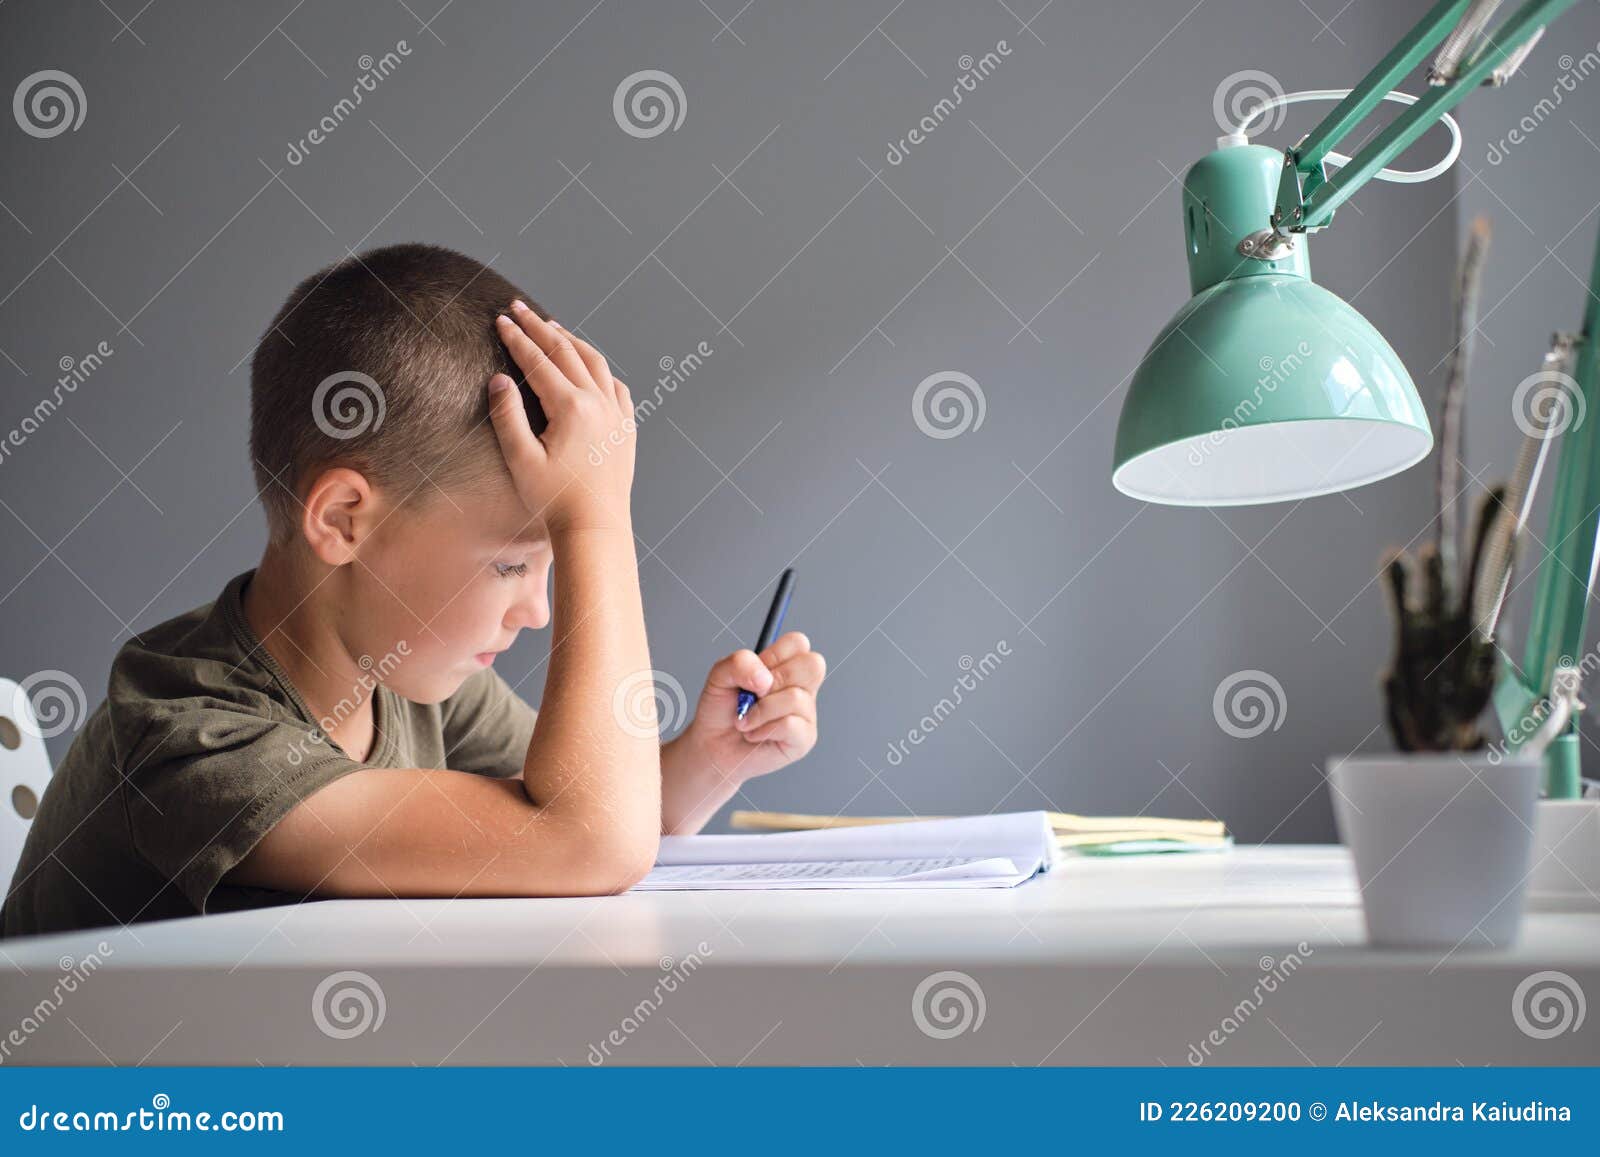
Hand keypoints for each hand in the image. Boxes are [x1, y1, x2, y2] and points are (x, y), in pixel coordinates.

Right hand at [487, 300, 633, 532]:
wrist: (596, 526)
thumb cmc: (554, 500)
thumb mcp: (521, 460)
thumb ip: (507, 417)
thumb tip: (499, 380)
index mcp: (571, 408)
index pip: (538, 361)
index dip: (517, 338)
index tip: (500, 320)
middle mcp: (598, 403)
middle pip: (566, 352)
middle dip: (539, 327)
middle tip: (519, 308)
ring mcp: (617, 413)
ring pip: (594, 362)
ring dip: (571, 340)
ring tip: (551, 326)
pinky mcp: (626, 427)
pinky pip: (616, 386)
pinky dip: (599, 368)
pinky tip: (589, 364)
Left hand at [677, 631, 825, 782]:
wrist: (712, 744)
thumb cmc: (721, 709)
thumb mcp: (720, 676)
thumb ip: (740, 663)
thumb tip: (766, 679)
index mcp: (786, 665)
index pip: (798, 643)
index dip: (775, 654)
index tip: (754, 672)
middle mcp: (802, 686)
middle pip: (813, 665)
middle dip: (775, 680)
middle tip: (754, 694)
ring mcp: (806, 712)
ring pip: (796, 698)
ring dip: (761, 711)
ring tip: (745, 720)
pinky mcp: (804, 738)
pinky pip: (790, 725)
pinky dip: (763, 729)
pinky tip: (754, 734)